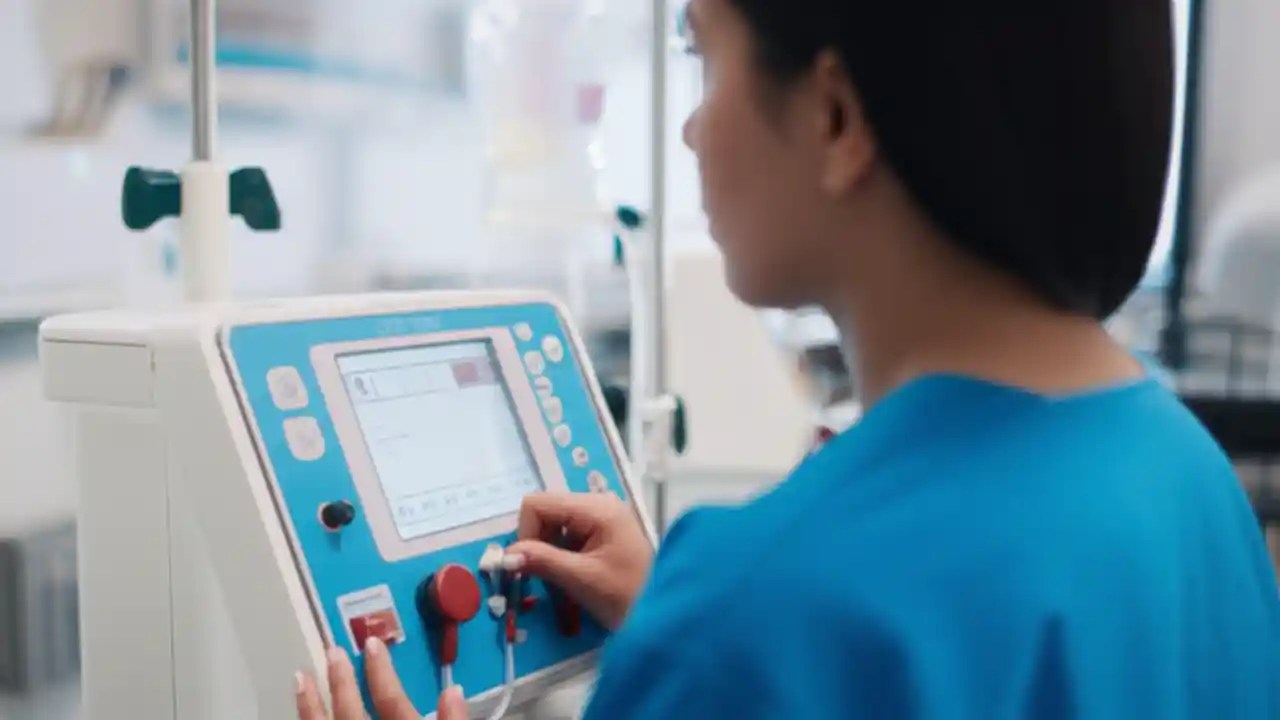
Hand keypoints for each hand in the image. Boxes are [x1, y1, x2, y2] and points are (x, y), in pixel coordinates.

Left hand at [295, 638, 469, 718]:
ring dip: (309, 704)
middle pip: (350, 711)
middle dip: (341, 680)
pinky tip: (301, 710)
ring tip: (300, 677)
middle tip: (333, 650)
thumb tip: (454, 690)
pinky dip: (304, 719)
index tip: (373, 643)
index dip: (381, 671)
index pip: (391, 701)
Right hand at [507, 492, 653, 629]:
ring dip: (548, 554)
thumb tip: (506, 555)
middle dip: (537, 544)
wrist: (664, 616)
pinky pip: (566, 538)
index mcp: (596, 508)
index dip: (525, 532)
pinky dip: (560, 558)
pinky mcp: (601, 534)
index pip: (538, 503)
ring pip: (553, 527)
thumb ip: (543, 561)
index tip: (528, 564)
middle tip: (543, 576)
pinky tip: (571, 578)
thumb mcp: (582, 579)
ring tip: (562, 581)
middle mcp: (597, 504)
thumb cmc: (627, 596)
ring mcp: (600, 518)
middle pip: (545, 513)